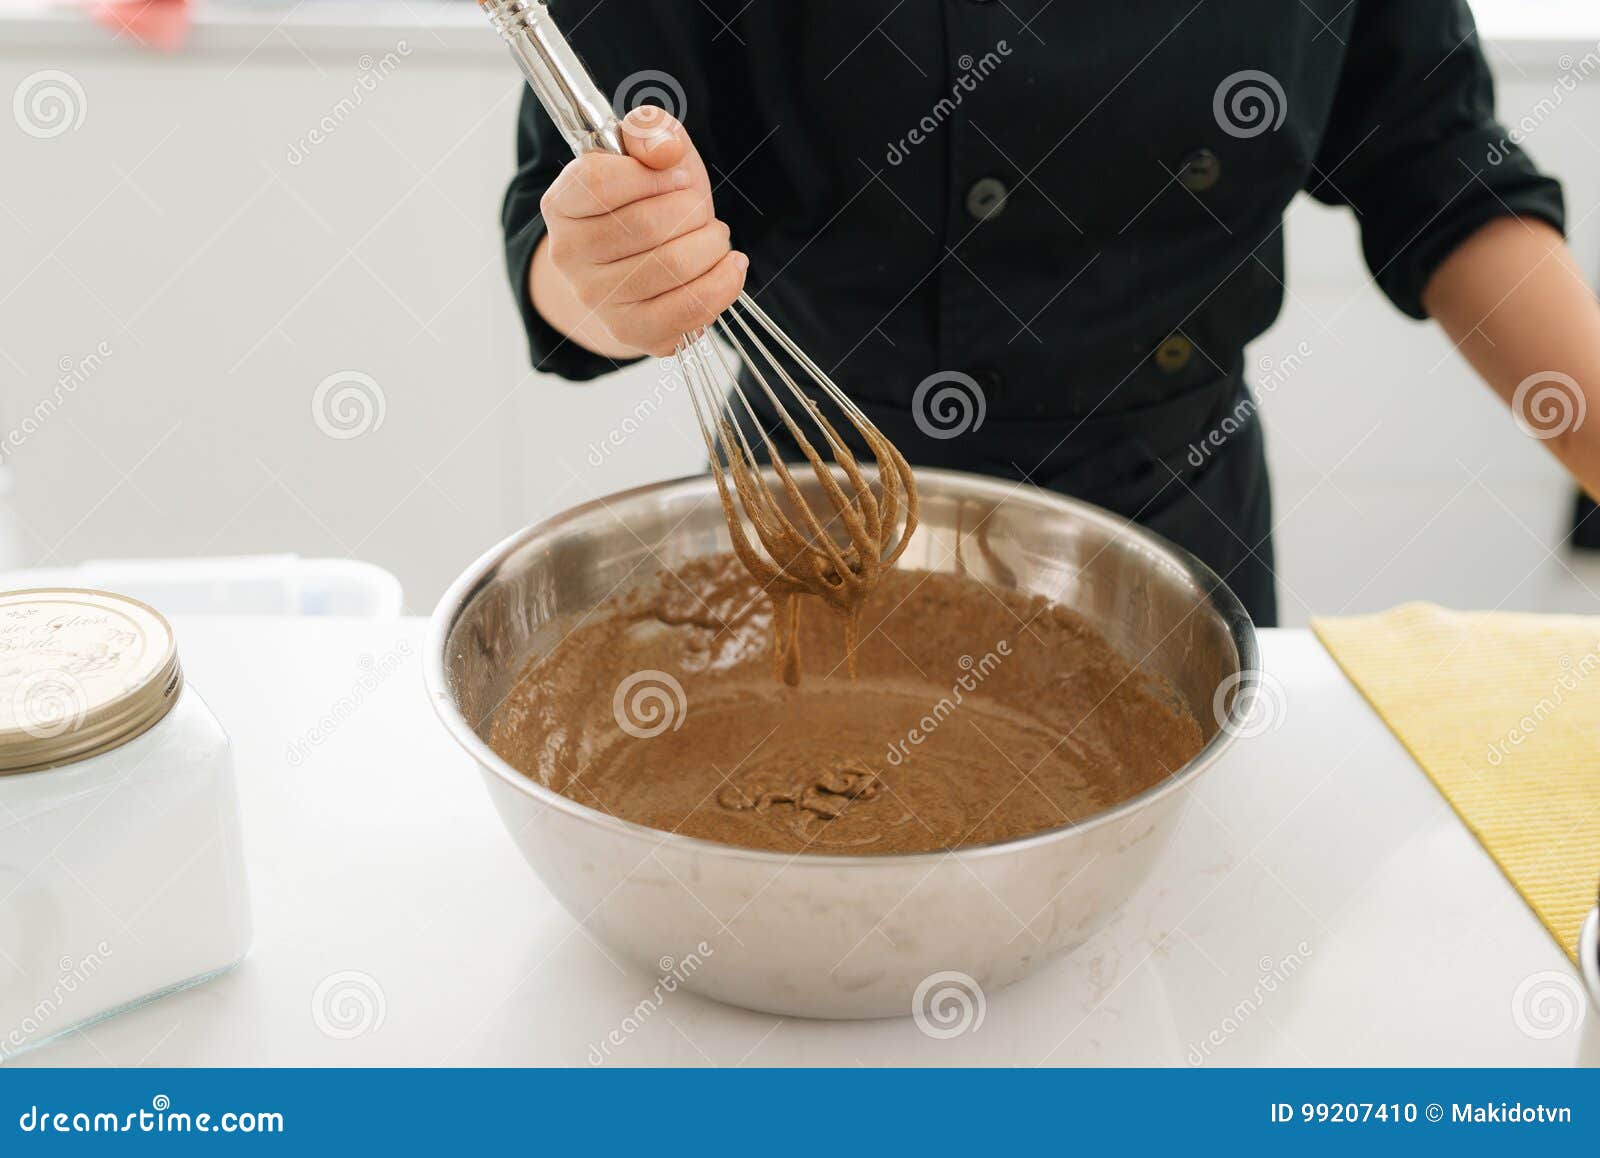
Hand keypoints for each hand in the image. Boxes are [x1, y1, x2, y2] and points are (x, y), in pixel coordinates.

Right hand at [537, 106, 746, 357]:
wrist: (646, 262)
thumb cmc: (649, 201)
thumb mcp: (648, 152)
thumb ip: (650, 129)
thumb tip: (665, 151)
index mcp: (561, 204)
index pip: (599, 181)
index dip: (651, 174)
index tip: (677, 175)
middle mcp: (569, 256)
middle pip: (647, 225)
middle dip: (693, 210)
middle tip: (699, 209)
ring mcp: (598, 300)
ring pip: (673, 265)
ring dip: (712, 243)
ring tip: (713, 236)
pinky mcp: (633, 332)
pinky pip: (689, 308)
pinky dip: (724, 282)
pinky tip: (730, 265)